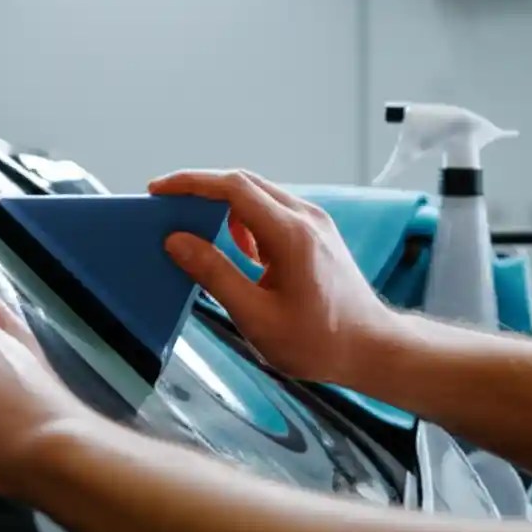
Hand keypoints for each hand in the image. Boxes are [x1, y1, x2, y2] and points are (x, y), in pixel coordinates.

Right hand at [149, 170, 395, 384]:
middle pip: (244, 182)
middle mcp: (305, 217)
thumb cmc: (319, 341)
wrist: (373, 349)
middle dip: (201, 189)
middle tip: (167, 205)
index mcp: (291, 234)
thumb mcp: (257, 316)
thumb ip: (215, 275)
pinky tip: (235, 247)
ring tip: (194, 228)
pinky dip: (244, 219)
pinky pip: (272, 211)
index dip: (191, 183)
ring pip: (258, 194)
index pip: (233, 187)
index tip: (158, 190)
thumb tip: (177, 241)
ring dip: (222, 204)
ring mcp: (314, 222)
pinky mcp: (316, 233)